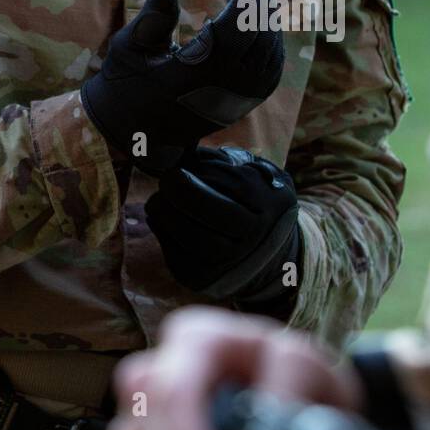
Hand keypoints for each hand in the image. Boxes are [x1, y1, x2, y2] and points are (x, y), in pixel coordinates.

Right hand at [80, 0, 283, 173]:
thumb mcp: (128, 48)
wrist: (138, 132)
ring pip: (270, 58)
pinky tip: (263, 28)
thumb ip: (152, 17)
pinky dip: (273, 47)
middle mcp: (217, 92)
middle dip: (263, 7)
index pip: (235, 34)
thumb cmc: (127, 83)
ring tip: (259, 1)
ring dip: (270, 25)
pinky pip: (271, 74)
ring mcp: (233, 103)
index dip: (249, 2)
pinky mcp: (241, 107)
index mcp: (189, 76)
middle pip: (260, 42)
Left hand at [146, 145, 299, 308]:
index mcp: (272, 206)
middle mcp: (255, 237)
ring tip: (158, 198)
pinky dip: (162, 230)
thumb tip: (188, 151)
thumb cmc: (258, 208)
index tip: (186, 162)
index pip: (234, 182)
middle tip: (167, 178)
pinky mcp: (203, 279)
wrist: (270, 263)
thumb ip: (233, 162)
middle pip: (211, 209)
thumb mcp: (262, 180)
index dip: (205, 169)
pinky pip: (176, 253)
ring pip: (190, 234)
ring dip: (166, 211)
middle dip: (181, 189)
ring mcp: (230, 263)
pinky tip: (159, 216)